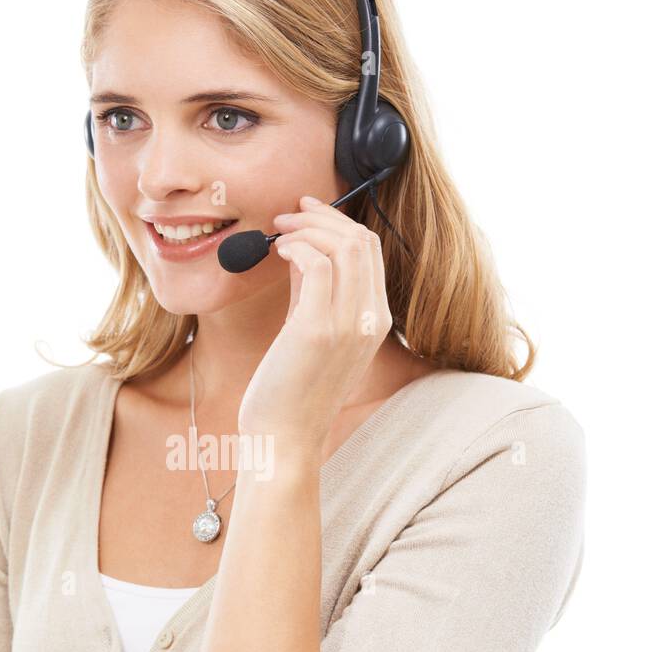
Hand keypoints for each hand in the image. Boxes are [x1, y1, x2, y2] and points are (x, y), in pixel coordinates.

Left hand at [237, 195, 392, 460]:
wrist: (284, 439)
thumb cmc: (290, 390)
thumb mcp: (309, 330)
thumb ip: (311, 290)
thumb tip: (300, 247)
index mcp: (374, 320)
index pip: (370, 251)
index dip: (338, 222)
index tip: (306, 212)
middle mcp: (370, 320)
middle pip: (362, 241)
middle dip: (322, 217)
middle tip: (287, 214)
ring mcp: (347, 325)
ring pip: (344, 246)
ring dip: (308, 227)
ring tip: (279, 231)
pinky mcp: (318, 330)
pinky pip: (317, 264)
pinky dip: (297, 246)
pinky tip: (278, 251)